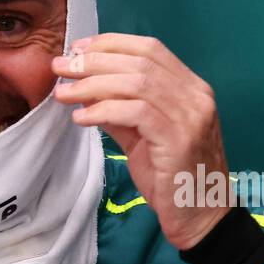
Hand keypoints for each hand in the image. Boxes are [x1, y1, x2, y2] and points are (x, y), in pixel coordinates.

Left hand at [52, 34, 229, 249]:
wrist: (201, 219)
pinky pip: (135, 112)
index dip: (112, 44)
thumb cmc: (174, 180)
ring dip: (92, 84)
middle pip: (140, 61)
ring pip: (136, 83)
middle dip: (94, 60)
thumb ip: (121, 112)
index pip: (151, 49)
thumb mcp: (144, 138)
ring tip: (64, 93)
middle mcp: (196, 96)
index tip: (79, 49)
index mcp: (192, 89)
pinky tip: (81, 119)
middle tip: (62, 67)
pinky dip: (103, 110)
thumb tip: (85, 90)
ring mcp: (191, 117)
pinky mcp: (178, 139)